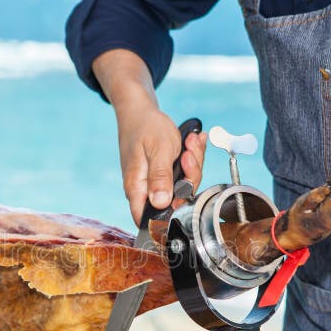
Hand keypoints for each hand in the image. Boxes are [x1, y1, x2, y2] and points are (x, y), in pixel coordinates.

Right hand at [116, 104, 206, 224]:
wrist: (140, 110)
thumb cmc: (145, 126)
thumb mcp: (158, 150)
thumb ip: (160, 177)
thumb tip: (161, 204)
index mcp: (137, 188)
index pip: (150, 219)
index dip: (171, 215)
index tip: (185, 190)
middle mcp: (145, 189)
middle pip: (175, 201)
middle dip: (189, 177)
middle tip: (188, 154)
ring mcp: (156, 182)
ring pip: (183, 186)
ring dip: (192, 163)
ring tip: (190, 142)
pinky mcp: (164, 174)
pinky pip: (183, 174)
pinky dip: (191, 158)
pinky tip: (192, 142)